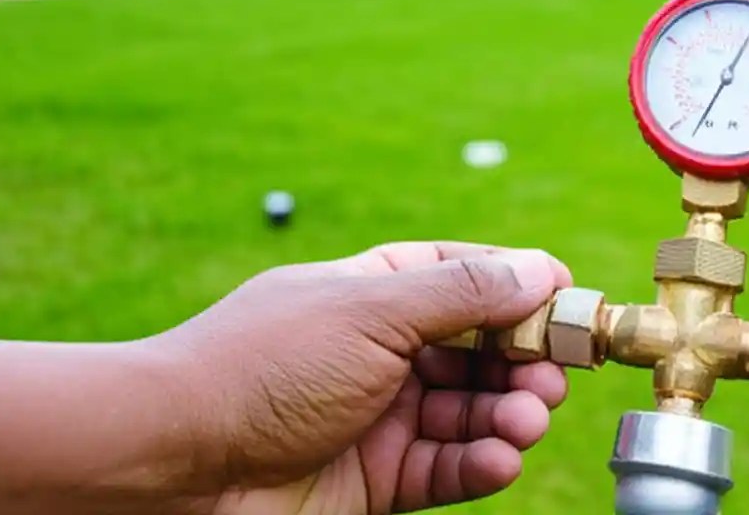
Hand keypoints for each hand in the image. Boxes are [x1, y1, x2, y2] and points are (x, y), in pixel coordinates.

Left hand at [182, 243, 573, 514]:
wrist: (176, 459)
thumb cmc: (263, 364)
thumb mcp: (372, 310)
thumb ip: (462, 293)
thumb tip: (539, 268)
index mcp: (379, 292)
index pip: (469, 279)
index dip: (522, 288)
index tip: (572, 301)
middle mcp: (385, 352)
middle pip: (481, 351)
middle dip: (524, 360)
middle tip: (553, 375)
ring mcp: (383, 417)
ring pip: (472, 412)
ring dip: (510, 414)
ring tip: (527, 419)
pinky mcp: (379, 479)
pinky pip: (448, 469)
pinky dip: (481, 463)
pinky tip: (501, 458)